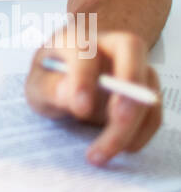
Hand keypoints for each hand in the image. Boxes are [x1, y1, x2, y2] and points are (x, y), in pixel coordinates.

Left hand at [25, 23, 161, 164]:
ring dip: (131, 125)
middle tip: (117, 121)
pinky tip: (119, 149)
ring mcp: (134, 64)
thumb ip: (49, 88)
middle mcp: (110, 44)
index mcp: (76, 38)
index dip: (84, 78)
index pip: (85, 50)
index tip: (80, 108)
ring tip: (99, 153)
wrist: (69, 77)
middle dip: (128, 90)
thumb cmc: (52, 78)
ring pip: (146, 87)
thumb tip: (71, 97)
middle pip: (131, 53)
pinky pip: (152, 112)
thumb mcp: (37, 85)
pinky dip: (141, 133)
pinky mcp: (146, 89)